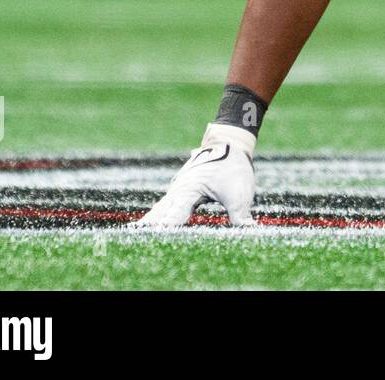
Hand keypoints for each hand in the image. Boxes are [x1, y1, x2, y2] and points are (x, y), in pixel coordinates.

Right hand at [131, 123, 256, 226]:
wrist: (229, 143)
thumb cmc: (233, 167)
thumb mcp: (240, 193)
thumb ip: (240, 216)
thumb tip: (250, 233)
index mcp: (190, 190)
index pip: (175, 215)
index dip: (167, 227)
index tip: (156, 236)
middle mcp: (178, 191)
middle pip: (160, 214)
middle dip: (149, 228)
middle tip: (133, 241)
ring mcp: (177, 192)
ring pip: (159, 211)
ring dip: (149, 223)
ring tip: (133, 237)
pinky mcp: (180, 194)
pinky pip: (164, 208)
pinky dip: (156, 218)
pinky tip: (146, 228)